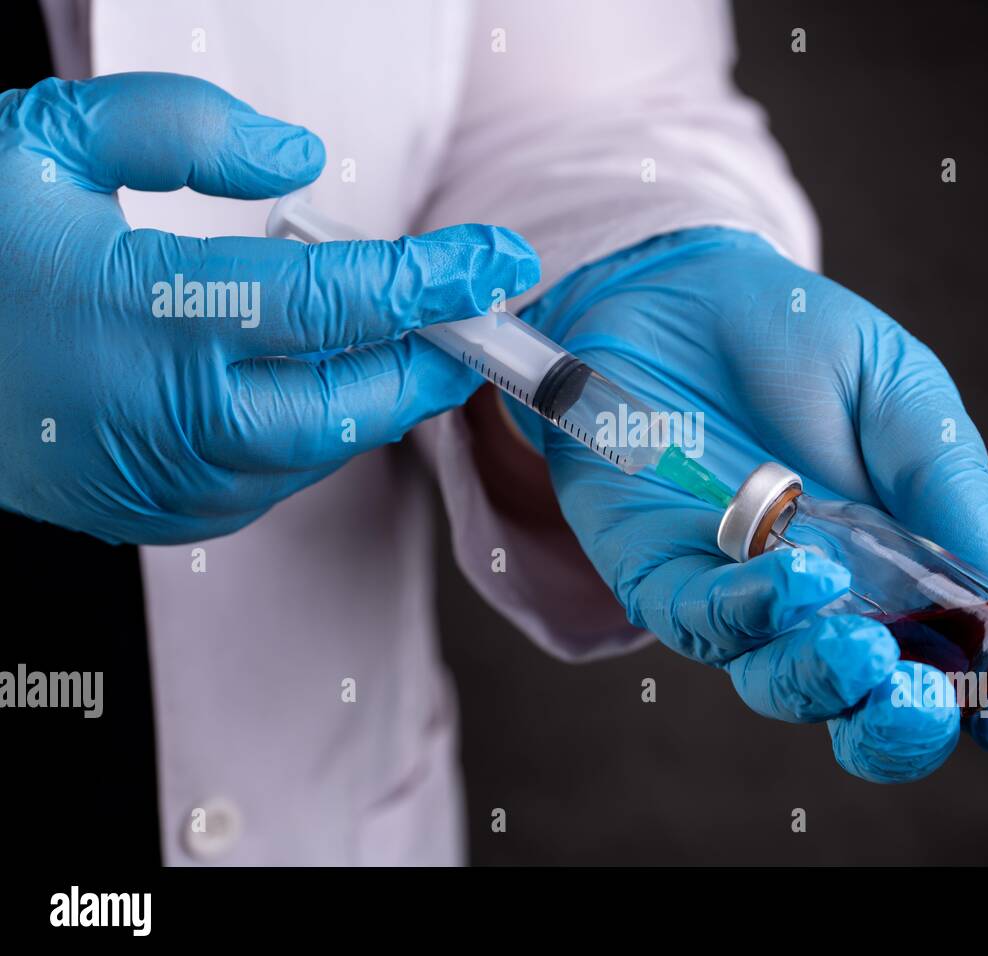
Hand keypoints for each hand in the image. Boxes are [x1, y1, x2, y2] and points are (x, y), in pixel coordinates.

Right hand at [0, 73, 537, 543]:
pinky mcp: (163, 513)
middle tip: (476, 314)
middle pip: (352, 404)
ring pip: (322, 449)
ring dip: (379, 394)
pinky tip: (322, 379)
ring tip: (410, 336)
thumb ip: (178, 130)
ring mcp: (167, 480)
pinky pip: (277, 475)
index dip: (429, 281)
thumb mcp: (45, 141)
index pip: (331, 302)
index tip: (498, 261)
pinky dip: (318, 427)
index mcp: (141, 315)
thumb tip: (299, 162)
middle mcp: (167, 417)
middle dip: (431, 360)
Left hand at [520, 227, 987, 780]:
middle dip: (904, 727)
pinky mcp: (666, 580)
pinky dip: (751, 610)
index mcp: (910, 570)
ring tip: (862, 649)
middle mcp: (831, 605)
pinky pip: (703, 622)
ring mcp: (746, 602)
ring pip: (785, 686)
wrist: (680, 292)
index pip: (971, 667)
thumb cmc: (799, 342)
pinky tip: (796, 574)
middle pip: (872, 707)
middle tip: (926, 701)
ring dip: (827, 682)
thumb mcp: (898, 390)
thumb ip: (946, 480)